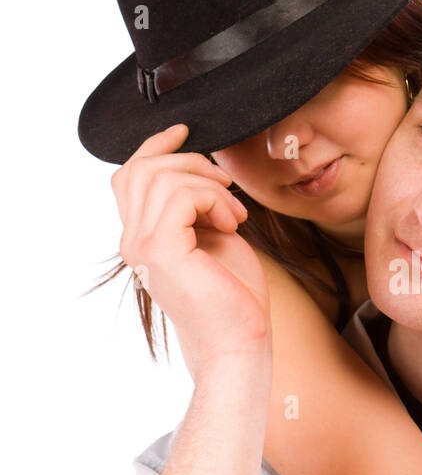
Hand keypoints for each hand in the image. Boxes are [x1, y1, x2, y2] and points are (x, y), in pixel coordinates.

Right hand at [112, 124, 270, 379]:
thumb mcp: (212, 236)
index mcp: (141, 237)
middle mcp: (133, 241)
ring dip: (208, 184)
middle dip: (191, 162)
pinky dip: (214, 200)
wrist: (239, 342)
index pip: (129, 175)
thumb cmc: (234, 297)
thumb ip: (195, 206)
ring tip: (234, 214)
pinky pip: (181, 195)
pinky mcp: (161, 251)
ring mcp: (142, 246)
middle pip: (142, 168)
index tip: (186, 132)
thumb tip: (199, 168)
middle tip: (227, 186)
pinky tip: (232, 225)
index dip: (155, 146)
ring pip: (162, 177)